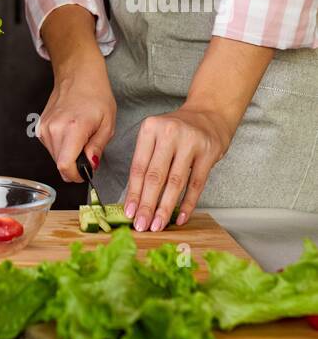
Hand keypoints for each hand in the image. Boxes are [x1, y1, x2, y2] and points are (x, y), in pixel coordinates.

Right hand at [37, 65, 116, 182]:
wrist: (78, 75)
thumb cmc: (96, 96)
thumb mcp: (107, 124)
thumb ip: (97, 148)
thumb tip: (90, 166)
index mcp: (73, 128)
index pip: (65, 166)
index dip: (76, 176)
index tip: (85, 173)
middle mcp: (54, 129)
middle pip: (60, 164)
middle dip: (75, 165)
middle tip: (88, 150)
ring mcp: (44, 127)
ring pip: (54, 157)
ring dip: (67, 155)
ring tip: (80, 137)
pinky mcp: (40, 126)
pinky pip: (50, 147)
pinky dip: (61, 146)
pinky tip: (70, 133)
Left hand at [124, 107, 231, 230]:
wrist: (209, 113)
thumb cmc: (177, 130)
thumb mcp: (156, 135)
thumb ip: (146, 161)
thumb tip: (134, 198)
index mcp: (150, 128)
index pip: (139, 167)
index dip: (133, 193)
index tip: (129, 212)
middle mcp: (168, 133)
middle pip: (155, 176)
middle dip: (147, 204)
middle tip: (141, 225)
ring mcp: (190, 142)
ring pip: (175, 182)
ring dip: (165, 207)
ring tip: (158, 225)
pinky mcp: (208, 152)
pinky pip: (196, 184)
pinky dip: (188, 203)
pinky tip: (180, 217)